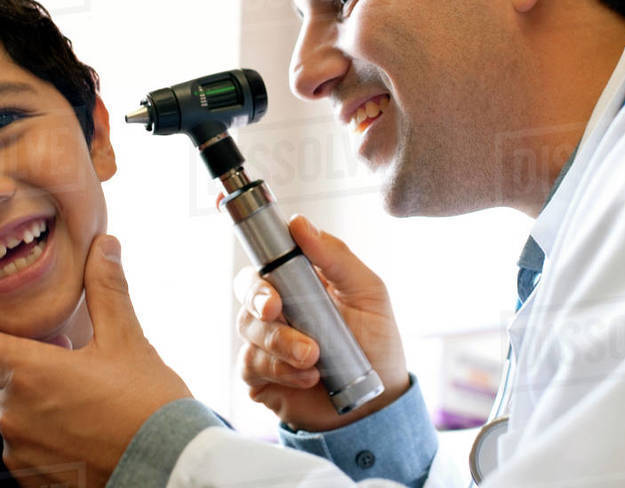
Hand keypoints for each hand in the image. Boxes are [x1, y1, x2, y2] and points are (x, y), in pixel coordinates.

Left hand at [0, 235, 190, 486]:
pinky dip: (36, 429)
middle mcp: (12, 415)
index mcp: (28, 373)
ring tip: (70, 389)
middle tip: (47, 350)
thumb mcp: (128, 340)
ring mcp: (19, 452)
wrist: (168, 471)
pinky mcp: (31, 480)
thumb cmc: (148, 406)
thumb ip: (107, 289)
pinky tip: (73, 424)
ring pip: (4, 411)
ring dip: (23, 395)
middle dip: (8, 360)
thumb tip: (104, 243)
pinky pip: (20, 445)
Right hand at [234, 215, 408, 431]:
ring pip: (248, 328)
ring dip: (280, 342)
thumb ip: (336, 256)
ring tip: (314, 357)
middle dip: (258, 297)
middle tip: (277, 309)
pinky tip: (308, 376)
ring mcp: (265, 341)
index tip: (253, 248)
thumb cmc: (375, 342)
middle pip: (246, 288)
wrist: (378, 402)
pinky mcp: (260, 375)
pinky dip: (280, 370)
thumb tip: (299, 223)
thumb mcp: (368, 293)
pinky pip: (251, 364)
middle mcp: (277, 306)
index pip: (265, 256)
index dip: (251, 241)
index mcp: (299, 279)